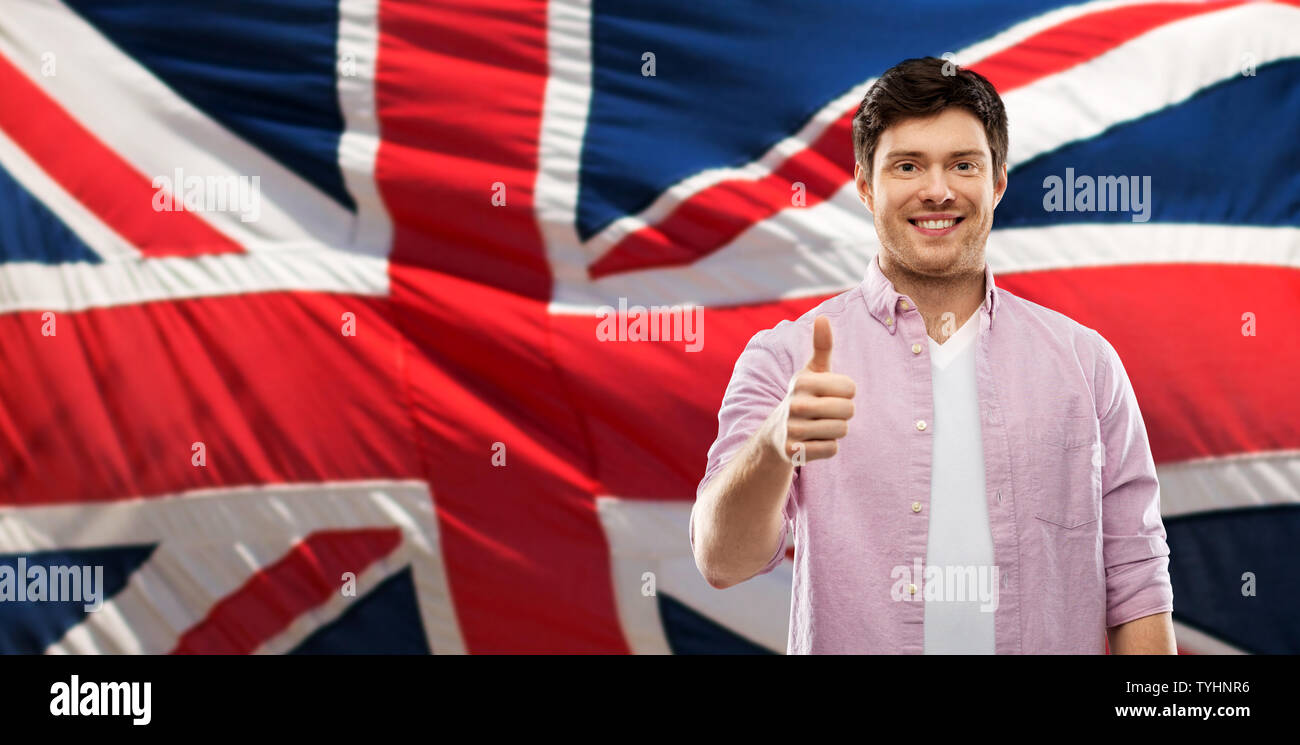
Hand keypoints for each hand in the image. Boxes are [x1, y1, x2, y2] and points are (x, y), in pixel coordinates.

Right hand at [774, 315, 856, 463]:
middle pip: (848, 410)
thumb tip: (822, 317)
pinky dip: (828, 447)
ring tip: (820, 426)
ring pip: (841, 431)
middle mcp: (794, 403)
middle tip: (828, 413)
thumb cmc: (805, 396)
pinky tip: (814, 441)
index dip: (847, 393)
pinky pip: (831, 449)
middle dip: (844, 413)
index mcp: (802, 381)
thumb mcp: (813, 372)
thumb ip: (822, 346)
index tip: (831, 394)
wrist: (776, 433)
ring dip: (836, 431)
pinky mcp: (793, 452)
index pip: (850, 388)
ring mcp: (792, 428)